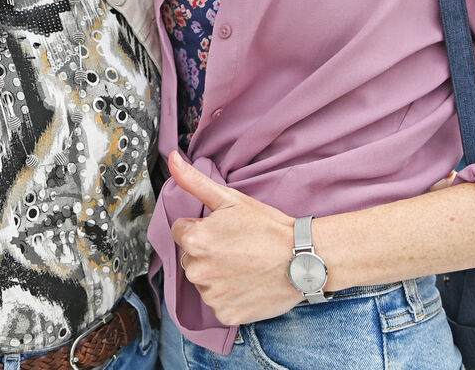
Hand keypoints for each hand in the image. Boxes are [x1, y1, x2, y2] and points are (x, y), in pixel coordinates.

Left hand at [168, 150, 302, 325]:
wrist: (302, 259)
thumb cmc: (267, 227)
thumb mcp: (230, 198)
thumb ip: (194, 181)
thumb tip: (172, 159)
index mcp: (194, 240)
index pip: (182, 233)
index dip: (202, 228)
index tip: (225, 231)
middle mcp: (197, 270)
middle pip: (191, 258)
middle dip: (208, 252)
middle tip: (237, 248)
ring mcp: (211, 295)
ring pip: (204, 282)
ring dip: (218, 275)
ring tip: (245, 265)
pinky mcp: (226, 315)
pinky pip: (219, 304)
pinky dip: (231, 297)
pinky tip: (248, 284)